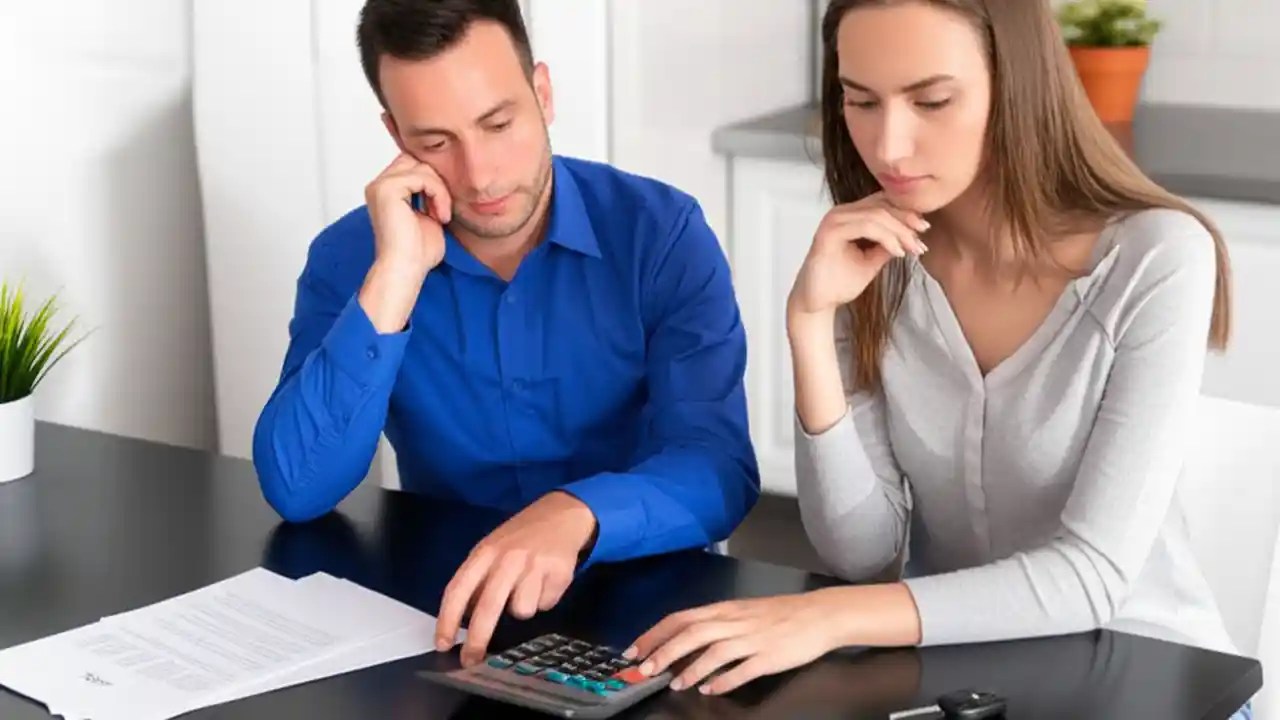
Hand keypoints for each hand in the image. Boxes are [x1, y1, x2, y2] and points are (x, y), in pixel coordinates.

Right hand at [359, 153, 452, 331]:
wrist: (407, 269)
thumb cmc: (417, 252)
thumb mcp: (428, 215)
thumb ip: (430, 194)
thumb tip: (445, 178)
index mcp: (386, 192)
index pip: (413, 165)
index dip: (432, 180)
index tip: (441, 208)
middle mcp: (379, 186)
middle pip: (416, 160)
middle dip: (436, 180)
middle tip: (443, 209)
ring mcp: (380, 186)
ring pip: (421, 166)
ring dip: (440, 189)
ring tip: (442, 214)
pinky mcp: (387, 189)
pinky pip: (422, 176)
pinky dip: (438, 194)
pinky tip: (440, 216)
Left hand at [434, 492, 597, 665]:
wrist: (563, 513)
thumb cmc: (521, 537)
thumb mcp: (492, 549)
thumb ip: (478, 580)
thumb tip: (464, 618)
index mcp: (484, 552)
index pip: (458, 589)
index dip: (447, 619)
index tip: (442, 644)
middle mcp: (507, 558)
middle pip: (487, 607)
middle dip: (477, 639)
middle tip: (470, 661)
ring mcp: (534, 566)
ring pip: (521, 610)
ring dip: (523, 608)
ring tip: (529, 588)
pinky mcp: (558, 573)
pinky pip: (545, 605)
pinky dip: (544, 600)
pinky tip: (546, 581)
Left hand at [623, 590, 846, 695]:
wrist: (819, 614)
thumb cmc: (780, 614)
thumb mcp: (742, 612)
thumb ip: (715, 625)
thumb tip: (685, 642)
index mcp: (725, 609)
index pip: (681, 618)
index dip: (655, 634)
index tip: (635, 650)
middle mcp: (734, 621)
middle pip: (692, 633)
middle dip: (664, 651)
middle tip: (644, 670)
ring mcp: (752, 639)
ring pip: (714, 651)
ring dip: (691, 668)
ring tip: (675, 684)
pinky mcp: (770, 656)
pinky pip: (743, 670)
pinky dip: (724, 681)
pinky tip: (710, 690)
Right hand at [786, 192, 928, 319]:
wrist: (816, 302)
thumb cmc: (839, 282)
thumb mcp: (873, 260)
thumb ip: (889, 244)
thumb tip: (913, 235)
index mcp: (850, 215)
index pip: (883, 202)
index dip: (907, 214)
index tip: (925, 230)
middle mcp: (841, 213)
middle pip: (883, 205)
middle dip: (907, 223)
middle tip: (921, 242)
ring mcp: (834, 220)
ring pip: (877, 214)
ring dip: (899, 232)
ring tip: (912, 249)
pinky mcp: (829, 232)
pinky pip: (865, 226)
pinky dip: (886, 238)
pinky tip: (897, 252)